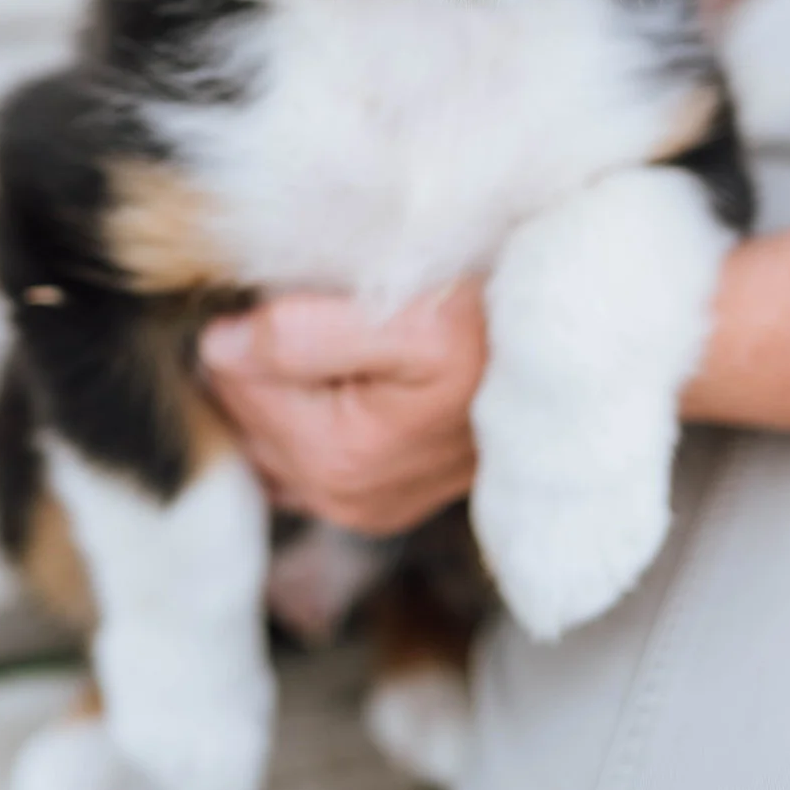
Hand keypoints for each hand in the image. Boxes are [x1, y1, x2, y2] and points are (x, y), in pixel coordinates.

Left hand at [200, 282, 485, 534]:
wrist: (572, 349)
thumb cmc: (495, 322)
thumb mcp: (408, 315)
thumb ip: (302, 334)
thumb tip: (218, 347)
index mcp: (338, 458)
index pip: (231, 376)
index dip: (248, 318)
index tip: (294, 284)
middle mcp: (343, 499)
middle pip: (245, 408)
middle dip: (260, 354)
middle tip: (316, 302)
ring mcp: (363, 504)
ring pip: (267, 431)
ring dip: (278, 382)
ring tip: (331, 333)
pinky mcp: (380, 497)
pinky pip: (298, 453)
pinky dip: (299, 412)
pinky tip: (339, 374)